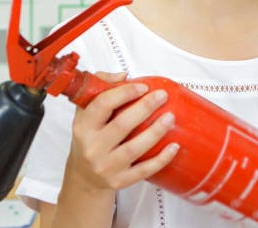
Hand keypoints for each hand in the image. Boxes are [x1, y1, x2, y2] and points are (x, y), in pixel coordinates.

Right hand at [65, 71, 179, 190]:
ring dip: (155, 132)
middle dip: (145, 108)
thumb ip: (101, 87)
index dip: (124, 93)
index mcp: (83, 127)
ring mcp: (105, 166)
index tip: (142, 86)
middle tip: (162, 96)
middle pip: (121, 125)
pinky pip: (143, 170)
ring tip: (170, 117)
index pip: (102, 105)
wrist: (84, 176)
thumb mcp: (86, 112)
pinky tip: (174, 146)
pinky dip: (161, 159)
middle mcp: (92, 147)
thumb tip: (124, 76)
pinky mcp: (119, 181)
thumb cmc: (89, 138)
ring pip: (134, 148)